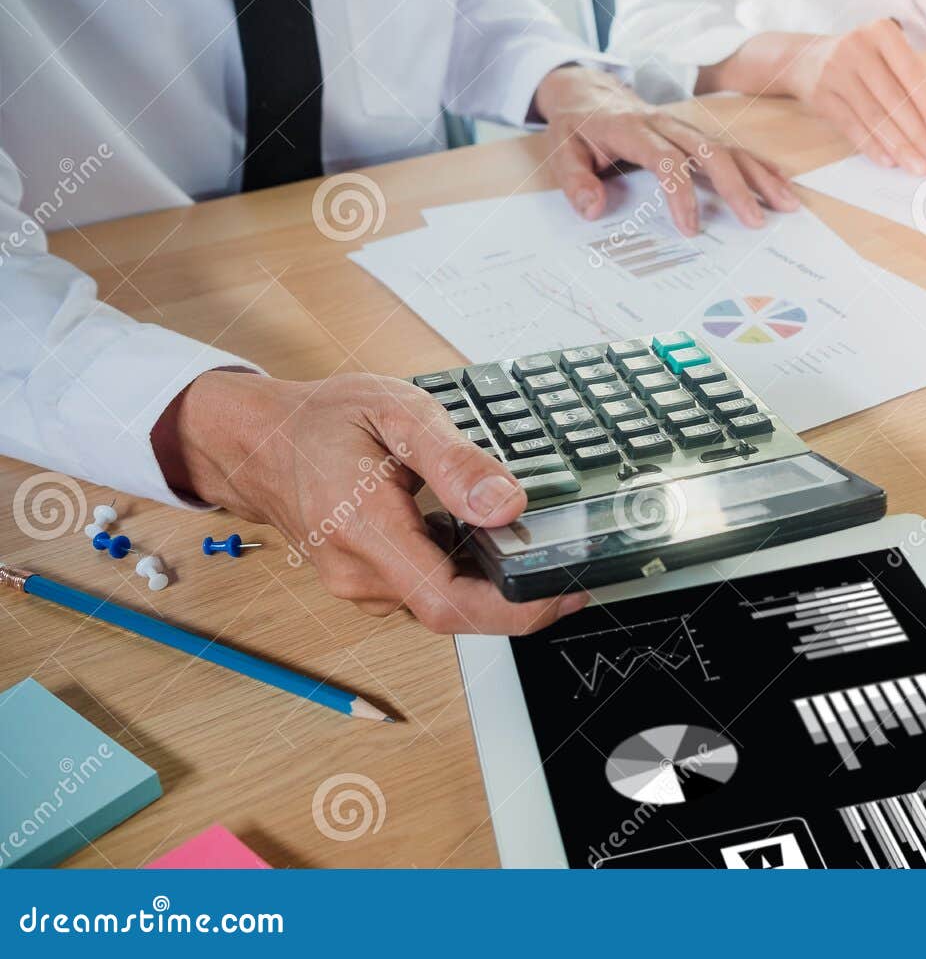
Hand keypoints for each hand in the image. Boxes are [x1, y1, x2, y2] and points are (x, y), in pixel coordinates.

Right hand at [153, 370, 586, 634]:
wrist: (257, 440)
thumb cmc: (321, 421)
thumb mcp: (397, 414)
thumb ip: (455, 462)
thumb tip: (509, 505)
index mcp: (366, 531)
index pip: (450, 603)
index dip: (516, 611)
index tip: (565, 597)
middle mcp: (360, 574)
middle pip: (455, 610)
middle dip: (517, 594)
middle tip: (567, 562)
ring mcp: (360, 584)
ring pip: (442, 602)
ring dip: (490, 581)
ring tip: (532, 541)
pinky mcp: (366, 581)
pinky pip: (425, 588)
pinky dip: (463, 571)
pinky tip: (484, 537)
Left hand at [532, 65, 797, 235]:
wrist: (587, 90)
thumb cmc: (578, 126)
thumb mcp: (560, 149)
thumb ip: (575, 179)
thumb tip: (592, 209)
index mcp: (632, 128)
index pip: (666, 159)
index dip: (681, 193)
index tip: (691, 228)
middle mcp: (665, 124)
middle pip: (709, 151)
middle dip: (736, 186)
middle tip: (755, 221)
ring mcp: (684, 127)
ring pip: (728, 147)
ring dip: (759, 176)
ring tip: (785, 205)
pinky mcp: (694, 133)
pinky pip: (730, 147)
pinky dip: (757, 166)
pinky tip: (780, 184)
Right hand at [784, 19, 925, 173]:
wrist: (808, 59)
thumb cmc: (866, 61)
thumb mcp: (892, 58)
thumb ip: (923, 82)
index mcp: (883, 32)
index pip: (913, 74)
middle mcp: (857, 47)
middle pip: (893, 99)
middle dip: (918, 134)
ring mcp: (835, 71)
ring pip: (873, 116)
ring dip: (899, 146)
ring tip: (917, 166)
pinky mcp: (820, 95)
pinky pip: (851, 127)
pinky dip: (873, 146)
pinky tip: (890, 162)